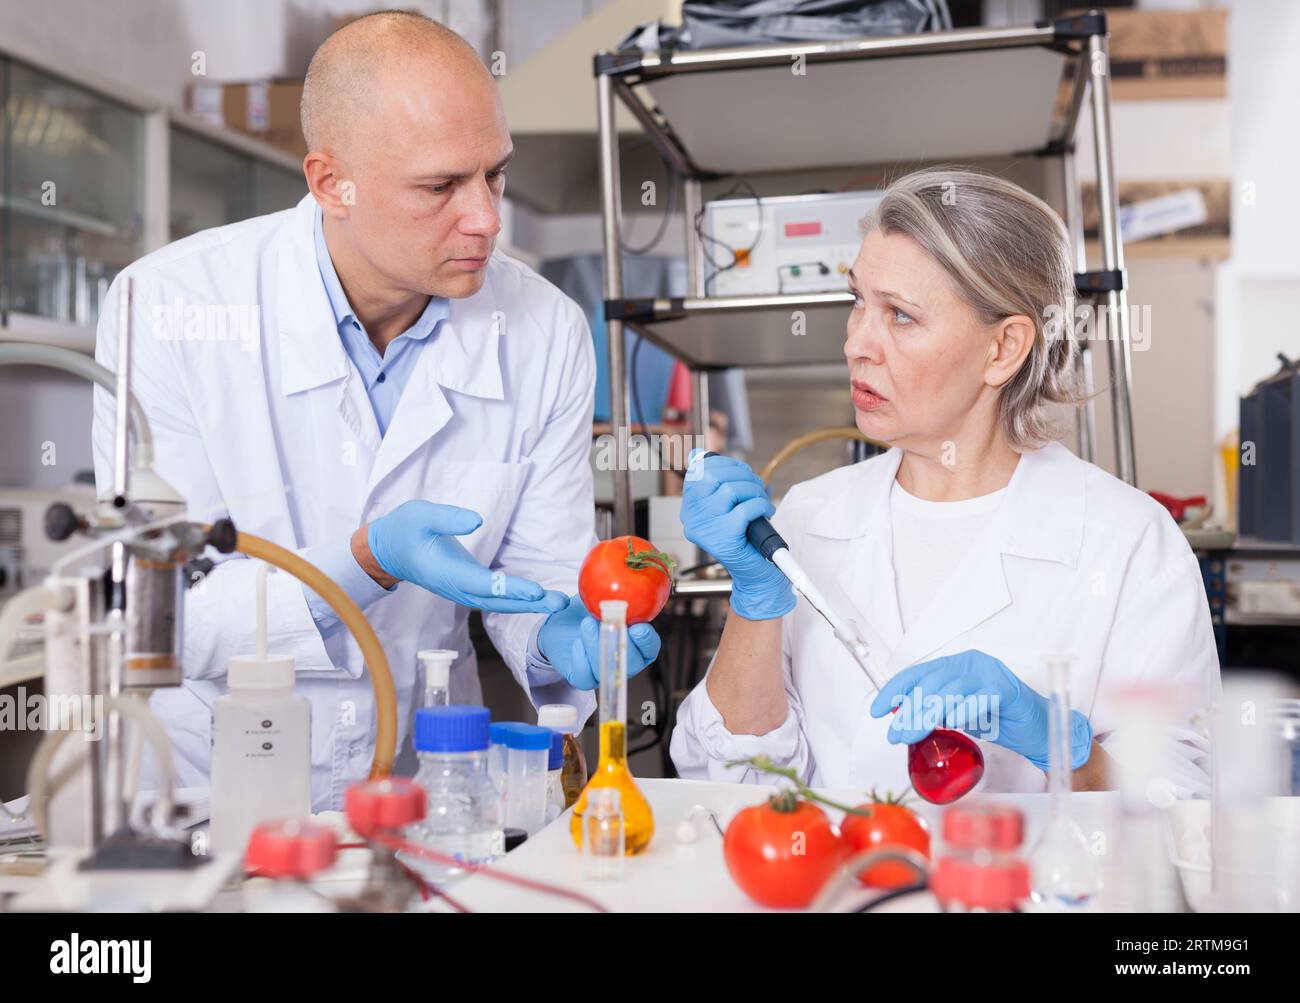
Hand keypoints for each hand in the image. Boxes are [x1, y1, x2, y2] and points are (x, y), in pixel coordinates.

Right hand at [361, 500, 566, 614]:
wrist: (390, 550)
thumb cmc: (405, 529)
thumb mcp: (420, 514)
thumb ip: (447, 517)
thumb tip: (477, 520)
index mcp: (445, 573)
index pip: (483, 584)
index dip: (511, 588)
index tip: (536, 591)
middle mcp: (456, 587)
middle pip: (498, 600)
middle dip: (530, 602)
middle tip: (560, 603)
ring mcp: (462, 590)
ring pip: (499, 602)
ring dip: (529, 604)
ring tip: (558, 602)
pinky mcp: (469, 586)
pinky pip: (496, 596)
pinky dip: (519, 599)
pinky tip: (540, 597)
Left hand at [537, 594, 661, 689]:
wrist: (559, 624)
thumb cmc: (583, 610)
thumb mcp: (594, 595)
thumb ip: (604, 594)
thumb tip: (597, 594)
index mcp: (634, 642)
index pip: (650, 648)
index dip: (647, 640)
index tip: (639, 627)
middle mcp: (621, 658)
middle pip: (632, 663)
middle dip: (623, 643)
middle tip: (611, 623)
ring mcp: (603, 670)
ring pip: (607, 669)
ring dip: (597, 646)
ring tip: (587, 623)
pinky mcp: (582, 677)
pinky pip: (585, 677)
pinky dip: (582, 660)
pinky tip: (577, 643)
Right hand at [681, 449, 793, 619]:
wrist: (756, 575)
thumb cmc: (744, 538)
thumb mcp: (726, 506)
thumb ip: (713, 481)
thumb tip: (696, 454)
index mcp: (689, 508)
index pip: (699, 472)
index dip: (725, 465)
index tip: (742, 473)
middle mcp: (692, 519)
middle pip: (714, 476)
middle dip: (743, 475)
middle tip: (757, 488)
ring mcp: (705, 530)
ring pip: (731, 490)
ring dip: (755, 491)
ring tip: (762, 502)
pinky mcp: (723, 541)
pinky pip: (745, 509)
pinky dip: (761, 506)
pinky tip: (765, 513)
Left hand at [868, 649, 1092, 771]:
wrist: (1039, 729)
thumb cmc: (999, 719)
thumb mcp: (958, 713)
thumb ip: (934, 710)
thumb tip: (900, 718)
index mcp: (955, 665)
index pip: (918, 673)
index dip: (894, 690)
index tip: (876, 710)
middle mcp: (970, 663)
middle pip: (930, 683)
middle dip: (908, 710)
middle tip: (896, 734)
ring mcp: (989, 673)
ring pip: (949, 691)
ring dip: (927, 715)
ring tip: (913, 734)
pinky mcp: (1006, 688)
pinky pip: (978, 699)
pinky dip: (962, 712)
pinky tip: (950, 725)